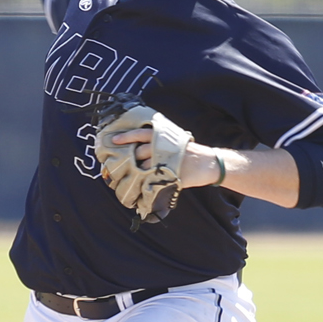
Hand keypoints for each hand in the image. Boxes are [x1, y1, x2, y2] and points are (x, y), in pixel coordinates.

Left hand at [108, 131, 227, 189]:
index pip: (142, 134)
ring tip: (126, 177)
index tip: (113, 140)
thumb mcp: (174, 139)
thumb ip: (158, 141)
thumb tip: (139, 146)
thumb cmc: (189, 151)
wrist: (209, 162)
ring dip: (135, 172)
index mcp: (164, 136)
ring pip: (145, 167)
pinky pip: (154, 181)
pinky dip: (145, 184)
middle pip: (140, 152)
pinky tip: (139, 187)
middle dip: (128, 158)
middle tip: (116, 164)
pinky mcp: (171, 175)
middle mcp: (164, 147)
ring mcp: (167, 161)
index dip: (127, 136)